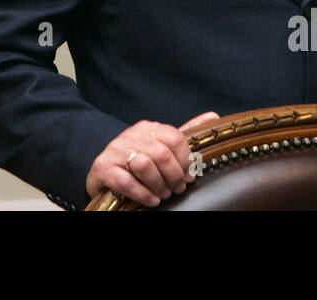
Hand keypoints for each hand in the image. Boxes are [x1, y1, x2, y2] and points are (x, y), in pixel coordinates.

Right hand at [86, 111, 219, 206]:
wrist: (103, 172)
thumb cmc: (137, 161)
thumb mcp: (161, 146)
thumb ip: (185, 133)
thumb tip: (213, 117)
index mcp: (148, 128)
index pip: (175, 138)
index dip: (186, 161)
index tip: (189, 176)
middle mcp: (130, 135)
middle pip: (162, 154)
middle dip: (174, 177)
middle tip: (176, 189)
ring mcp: (115, 151)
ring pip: (144, 165)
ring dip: (159, 185)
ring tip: (163, 194)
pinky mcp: (103, 168)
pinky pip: (126, 181)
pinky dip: (143, 194)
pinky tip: (150, 199)